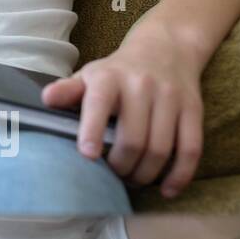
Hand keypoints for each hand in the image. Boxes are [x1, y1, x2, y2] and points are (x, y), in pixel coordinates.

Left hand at [41, 27, 205, 198]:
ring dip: (145, 174)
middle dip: (121, 166)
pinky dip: (179, 175)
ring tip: (133, 180)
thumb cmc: (118, 72)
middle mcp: (141, 85)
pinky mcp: (193, 110)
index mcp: (109, 78)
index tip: (88, 155)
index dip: (93, 130)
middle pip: (134, 138)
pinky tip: (166, 190)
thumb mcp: (89, 76)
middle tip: (113, 176)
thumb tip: (46, 99)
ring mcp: (170, 98)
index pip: (99, 103)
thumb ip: (69, 91)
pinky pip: (191, 149)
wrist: (165, 49)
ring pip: (161, 148)